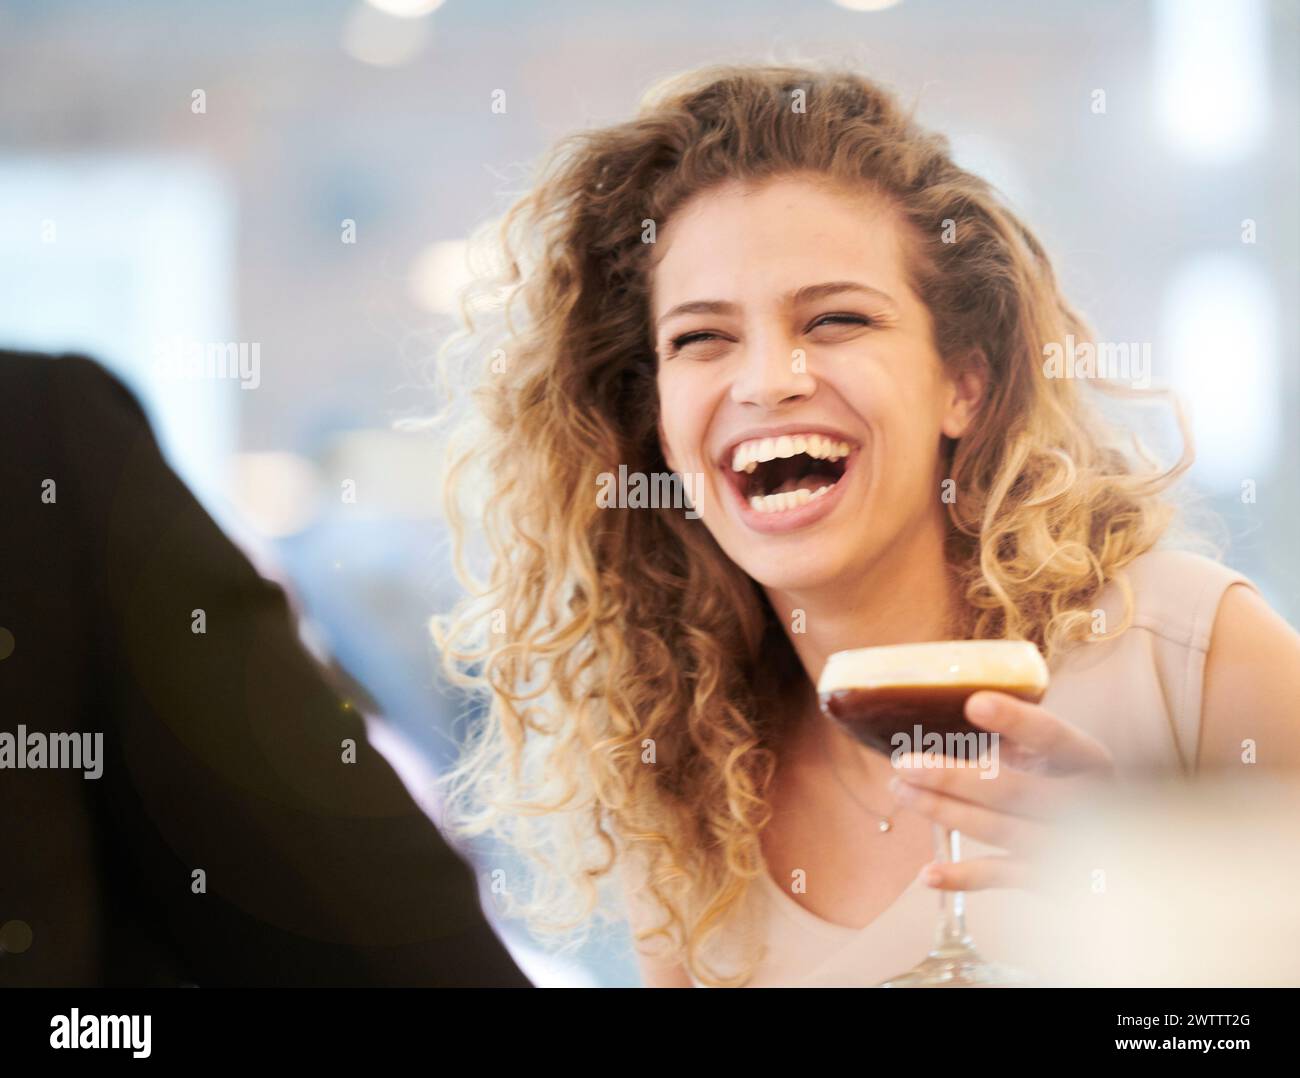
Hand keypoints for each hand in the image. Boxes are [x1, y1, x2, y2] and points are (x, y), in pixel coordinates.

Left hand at [886, 690, 1113, 893]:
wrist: (1127, 851)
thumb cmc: (1072, 784)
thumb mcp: (1059, 755)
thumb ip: (1020, 736)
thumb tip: (952, 709)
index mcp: (1090, 760)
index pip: (1054, 737)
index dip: (1015, 720)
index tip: (973, 703)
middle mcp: (1089, 803)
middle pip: (1015, 790)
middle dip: (953, 778)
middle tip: (904, 764)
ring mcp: (1073, 844)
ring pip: (1000, 830)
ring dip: (945, 812)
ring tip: (900, 791)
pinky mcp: (1055, 879)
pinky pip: (1003, 878)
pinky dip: (964, 877)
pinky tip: (927, 873)